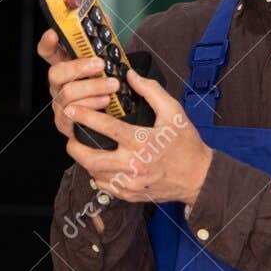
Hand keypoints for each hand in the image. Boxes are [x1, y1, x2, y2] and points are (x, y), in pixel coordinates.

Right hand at [38, 29, 122, 140]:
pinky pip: (73, 113)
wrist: (114, 119)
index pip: (48, 52)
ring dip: (93, 87)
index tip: (54, 33)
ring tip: (113, 85)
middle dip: (78, 67)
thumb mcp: (105, 68)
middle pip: (55, 73)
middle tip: (100, 64)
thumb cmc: (108, 89)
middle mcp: (58, 86)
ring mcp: (60, 104)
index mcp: (64, 68)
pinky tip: (105, 101)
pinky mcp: (65, 123)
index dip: (47, 43)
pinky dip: (91, 106)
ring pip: (68, 93)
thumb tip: (105, 22)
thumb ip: (101, 49)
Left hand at [64, 68, 213, 205]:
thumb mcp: (173, 112)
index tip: (72, 109)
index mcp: (142, 142)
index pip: (107, 128)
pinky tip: (98, 165)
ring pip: (95, 174)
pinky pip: (105, 187)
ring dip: (84, 160)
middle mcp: (133, 165)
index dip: (85, 117)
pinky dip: (97, 175)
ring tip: (82, 147)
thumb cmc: (187, 144)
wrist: (199, 177)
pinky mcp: (131, 195)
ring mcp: (131, 183)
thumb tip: (131, 75)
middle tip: (71, 135)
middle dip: (75, 146)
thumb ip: (151, 91)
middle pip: (91, 159)